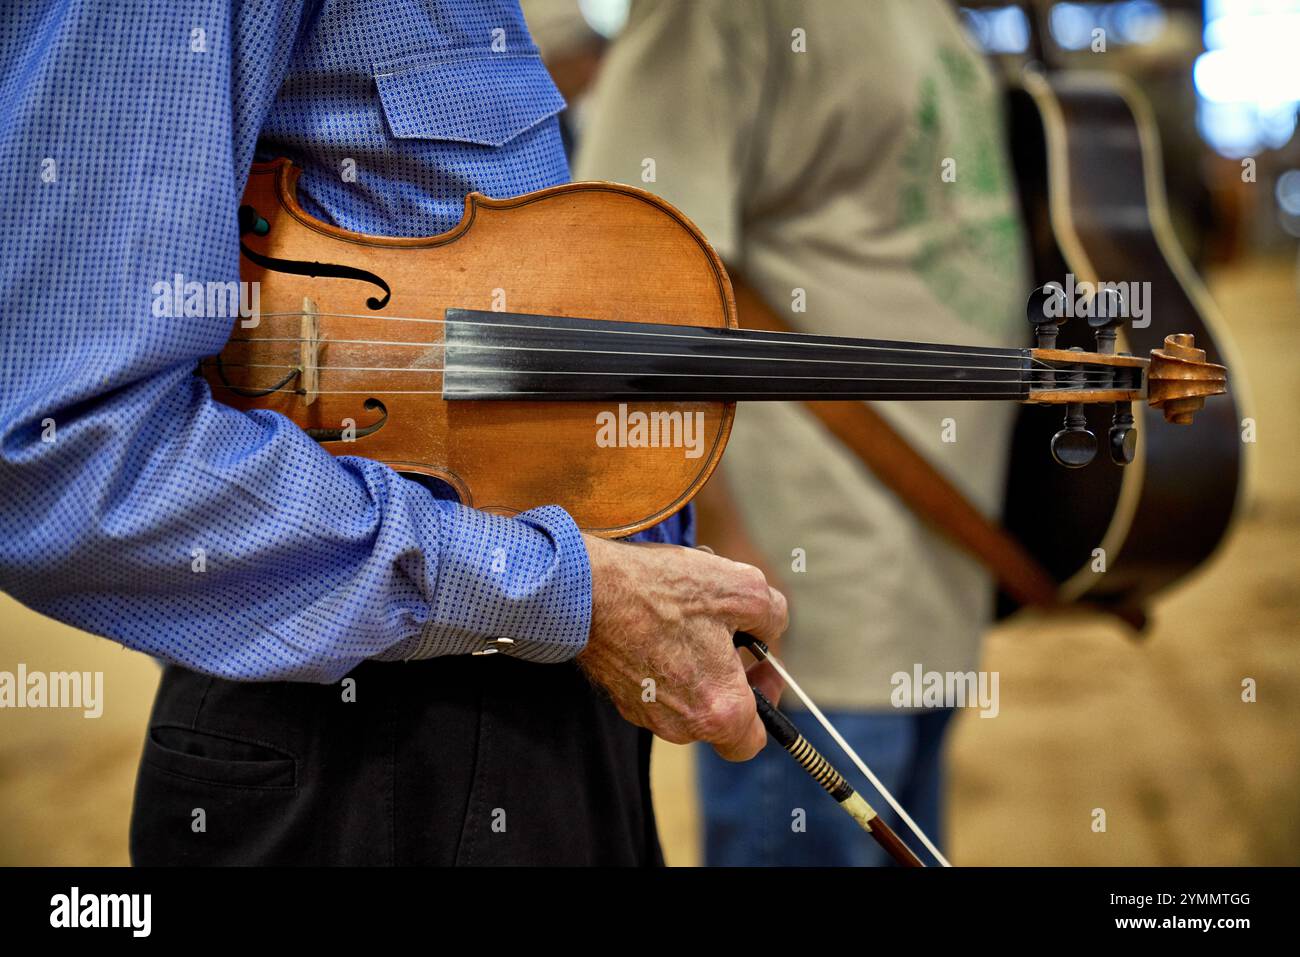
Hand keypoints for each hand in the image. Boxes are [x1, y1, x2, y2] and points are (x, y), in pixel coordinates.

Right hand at [577, 534, 787, 760]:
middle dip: (728, 669)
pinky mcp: (619, 693)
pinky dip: (664, 656)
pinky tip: (658, 615)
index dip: (768, 700)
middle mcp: (680, 725)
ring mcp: (644, 713)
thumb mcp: (744, 588)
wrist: (587, 589)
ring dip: (695, 657)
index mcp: (718, 711)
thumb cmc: (665, 591)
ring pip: (686, 693)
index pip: (752, 741)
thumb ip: (773, 616)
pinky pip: (656, 683)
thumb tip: (769, 627)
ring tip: (688, 610)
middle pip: (718, 711)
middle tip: (725, 626)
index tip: (760, 665)